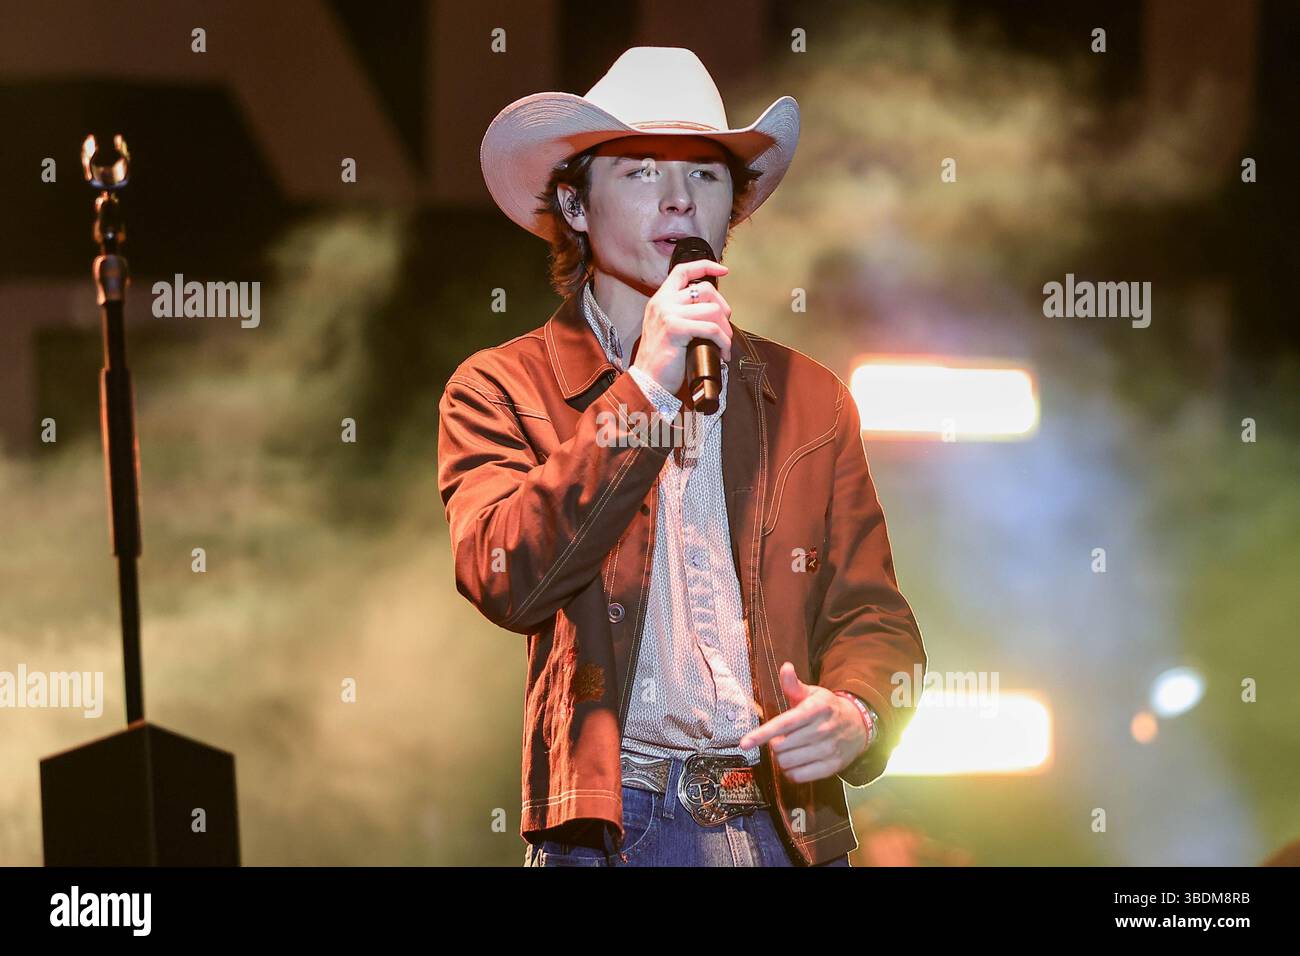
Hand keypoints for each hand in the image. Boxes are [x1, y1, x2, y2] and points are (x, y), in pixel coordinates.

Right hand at [633, 259, 731, 394]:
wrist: (647, 382)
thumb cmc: (661, 362)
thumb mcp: (668, 329)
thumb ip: (682, 314)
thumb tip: (712, 312)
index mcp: (660, 300)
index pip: (682, 271)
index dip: (705, 266)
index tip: (723, 271)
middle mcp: (662, 303)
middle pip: (705, 289)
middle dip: (723, 308)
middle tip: (725, 328)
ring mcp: (668, 314)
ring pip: (712, 309)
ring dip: (725, 329)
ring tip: (724, 344)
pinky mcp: (675, 329)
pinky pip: (711, 329)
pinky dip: (723, 341)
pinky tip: (722, 352)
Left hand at [738, 662, 869, 783]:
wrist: (858, 725)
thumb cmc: (827, 708)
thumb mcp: (812, 693)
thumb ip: (794, 685)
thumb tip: (785, 667)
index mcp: (816, 709)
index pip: (784, 723)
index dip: (762, 733)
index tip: (744, 742)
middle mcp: (823, 730)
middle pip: (781, 745)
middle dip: (774, 743)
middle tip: (781, 738)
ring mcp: (829, 750)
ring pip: (788, 762)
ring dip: (781, 758)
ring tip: (789, 749)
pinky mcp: (832, 766)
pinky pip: (800, 776)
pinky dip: (791, 772)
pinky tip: (796, 762)